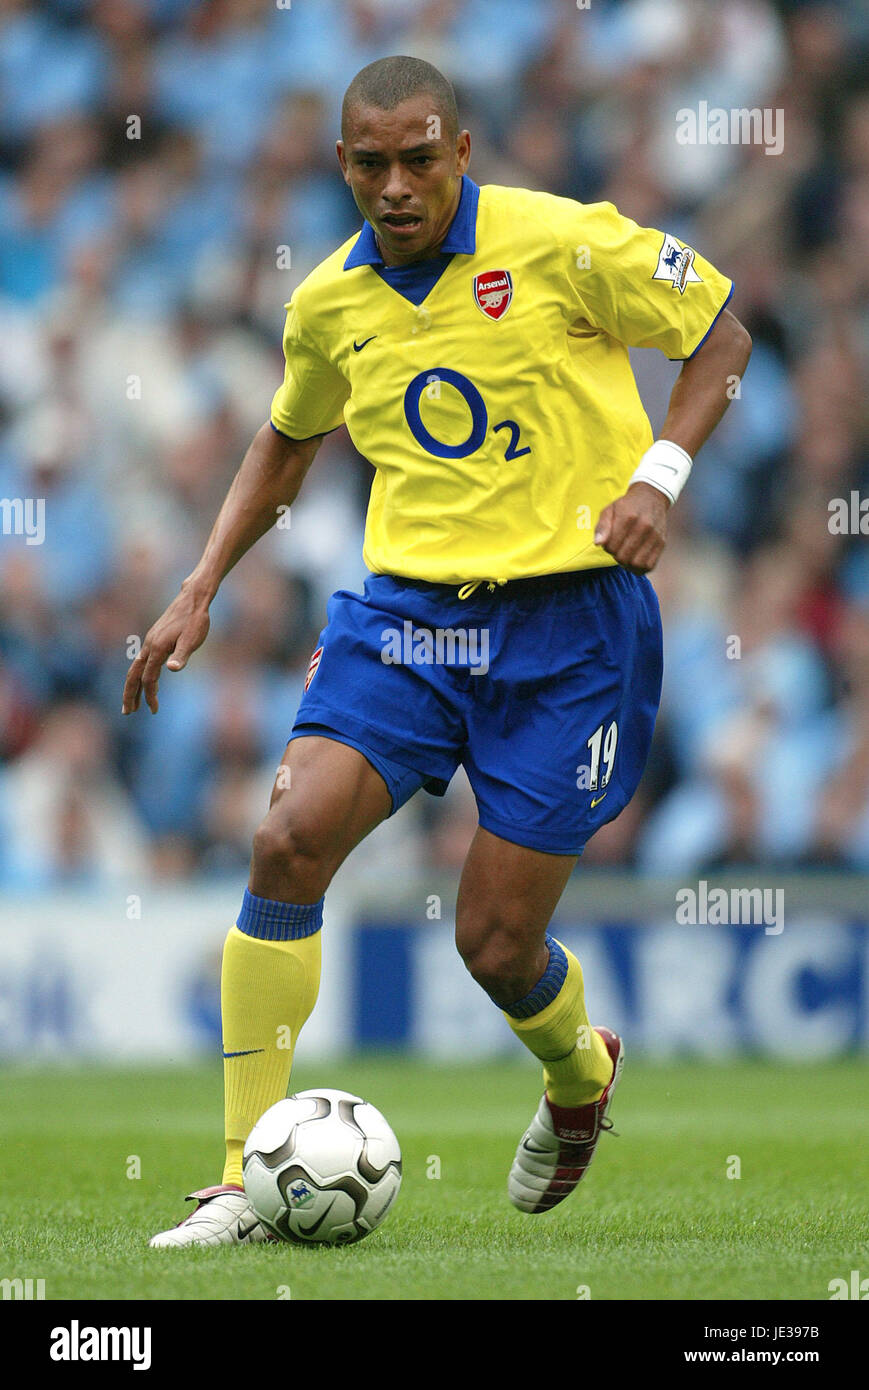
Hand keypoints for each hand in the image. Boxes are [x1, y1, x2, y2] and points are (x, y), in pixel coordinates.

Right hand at [122, 585, 210, 714]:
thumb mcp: (192, 639)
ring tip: (133, 703)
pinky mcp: (154, 638)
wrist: (193, 598)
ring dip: (133, 686)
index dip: (150, 696)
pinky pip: (142, 661)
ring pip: (136, 668)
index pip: (148, 678)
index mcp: (157, 648)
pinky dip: (140, 675)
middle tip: (127, 713)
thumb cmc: (195, 620)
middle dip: (129, 695)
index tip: (154, 710)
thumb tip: (172, 669)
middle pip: (133, 675)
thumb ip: (182, 655)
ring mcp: (150, 641)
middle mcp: (149, 645)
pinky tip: (147, 681)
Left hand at [593, 481, 669, 573]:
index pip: (612, 546)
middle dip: (616, 556)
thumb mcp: (609, 509)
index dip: (607, 548)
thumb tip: (598, 544)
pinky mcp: (662, 543)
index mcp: (628, 517)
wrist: (652, 497)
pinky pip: (649, 565)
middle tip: (617, 549)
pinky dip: (639, 568)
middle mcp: (644, 526)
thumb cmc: (626, 506)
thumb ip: (602, 526)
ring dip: (627, 564)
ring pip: (637, 564)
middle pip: (624, 557)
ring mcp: (654, 536)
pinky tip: (634, 560)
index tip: (609, 542)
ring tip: (625, 555)